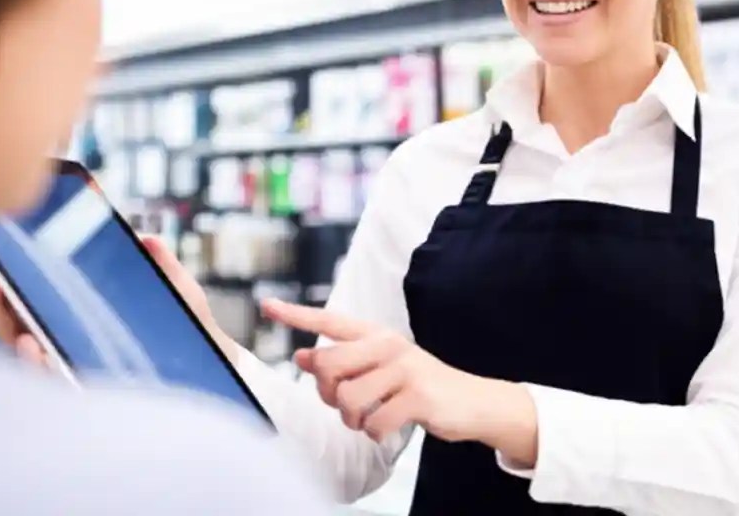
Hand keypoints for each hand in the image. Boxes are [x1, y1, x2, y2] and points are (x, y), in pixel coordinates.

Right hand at [0, 231, 239, 366]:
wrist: (210, 377)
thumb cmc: (184, 335)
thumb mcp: (176, 297)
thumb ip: (163, 270)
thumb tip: (149, 241)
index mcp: (68, 314)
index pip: (21, 288)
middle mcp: (57, 343)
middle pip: (7, 312)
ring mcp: (63, 369)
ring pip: (19, 344)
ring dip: (2, 313)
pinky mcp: (80, 395)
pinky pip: (51, 382)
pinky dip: (36, 364)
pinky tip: (30, 343)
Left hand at [261, 298, 538, 463]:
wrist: (472, 402)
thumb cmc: (417, 386)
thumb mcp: (381, 368)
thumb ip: (344, 362)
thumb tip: (301, 356)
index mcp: (376, 335)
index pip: (329, 320)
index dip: (296, 315)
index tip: (266, 305)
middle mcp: (387, 345)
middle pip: (328, 365)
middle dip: (327, 393)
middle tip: (346, 405)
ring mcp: (404, 369)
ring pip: (348, 399)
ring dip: (353, 420)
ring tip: (369, 419)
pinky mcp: (417, 396)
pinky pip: (374, 423)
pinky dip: (375, 434)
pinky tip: (387, 428)